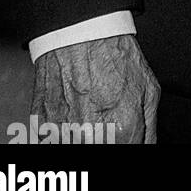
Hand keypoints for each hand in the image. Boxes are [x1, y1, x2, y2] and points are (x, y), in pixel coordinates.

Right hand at [31, 35, 159, 143]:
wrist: (81, 34)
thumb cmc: (113, 57)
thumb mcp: (149, 90)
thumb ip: (149, 131)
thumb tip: (147, 149)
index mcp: (120, 132)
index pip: (130, 156)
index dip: (129, 146)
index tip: (127, 139)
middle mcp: (89, 139)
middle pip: (102, 153)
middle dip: (109, 142)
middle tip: (109, 123)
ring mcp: (62, 136)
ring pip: (79, 150)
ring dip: (86, 139)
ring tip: (90, 116)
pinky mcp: (40, 130)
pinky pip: (55, 143)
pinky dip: (65, 136)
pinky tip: (74, 116)